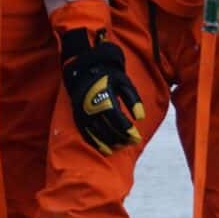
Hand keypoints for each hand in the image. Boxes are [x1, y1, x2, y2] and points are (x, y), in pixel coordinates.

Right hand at [60, 30, 144, 154]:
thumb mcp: (124, 82)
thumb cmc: (109, 75)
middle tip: (130, 142)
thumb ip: (133, 100)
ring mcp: (83, 113)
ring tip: (120, 146)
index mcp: (105, 98)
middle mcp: (93, 107)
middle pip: (108, 130)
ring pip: (98, 134)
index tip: (136, 137)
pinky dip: (96, 143)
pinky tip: (105, 149)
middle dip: (121, 138)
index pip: (118, 121)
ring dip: (110, 142)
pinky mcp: (78, 116)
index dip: (128, 131)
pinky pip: (86, 134)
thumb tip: (140, 118)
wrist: (85, 68)